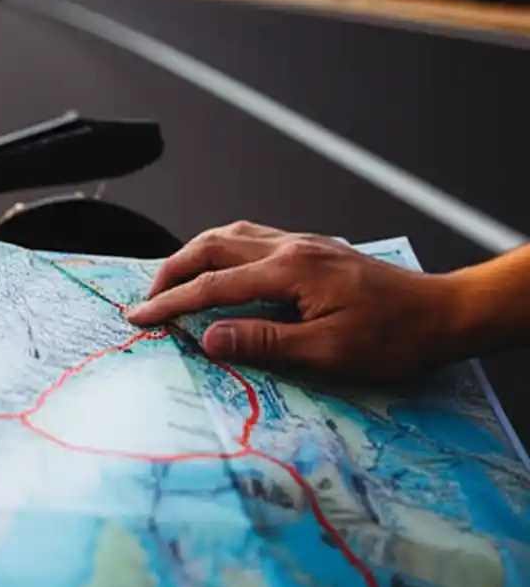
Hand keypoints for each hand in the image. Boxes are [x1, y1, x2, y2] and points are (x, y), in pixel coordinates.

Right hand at [126, 221, 458, 380]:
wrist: (445, 313)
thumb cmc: (395, 337)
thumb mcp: (328, 351)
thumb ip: (264, 341)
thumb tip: (210, 338)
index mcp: (291, 270)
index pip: (214, 285)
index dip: (172, 302)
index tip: (141, 318)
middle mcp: (292, 247)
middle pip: (212, 245)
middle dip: (172, 270)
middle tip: (147, 297)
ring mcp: (303, 243)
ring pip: (231, 234)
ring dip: (194, 254)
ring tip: (172, 279)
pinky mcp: (313, 249)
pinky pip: (252, 238)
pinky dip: (222, 250)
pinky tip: (221, 267)